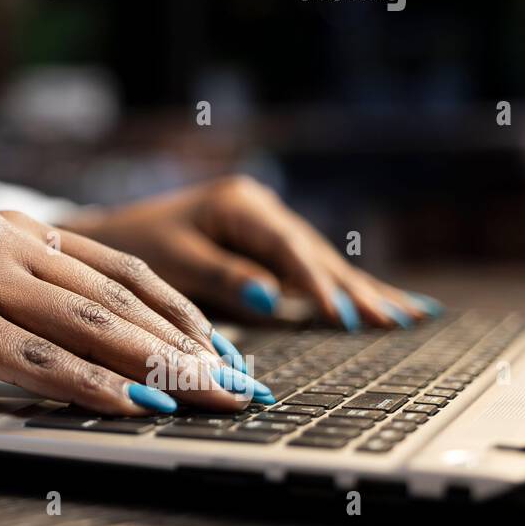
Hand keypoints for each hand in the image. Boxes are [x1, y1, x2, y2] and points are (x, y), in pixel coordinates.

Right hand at [0, 210, 274, 414]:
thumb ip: (27, 296)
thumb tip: (109, 347)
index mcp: (11, 227)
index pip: (118, 267)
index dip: (179, 309)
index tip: (223, 349)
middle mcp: (0, 241)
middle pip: (117, 297)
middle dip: (188, 344)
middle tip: (237, 383)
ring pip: (90, 326)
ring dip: (159, 366)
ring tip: (208, 398)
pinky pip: (41, 361)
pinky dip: (97, 387)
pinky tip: (136, 407)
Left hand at [62, 175, 443, 330]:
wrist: (110, 238)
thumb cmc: (134, 247)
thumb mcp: (173, 261)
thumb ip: (223, 276)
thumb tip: (272, 296)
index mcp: (239, 203)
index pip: (288, 247)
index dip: (318, 284)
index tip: (345, 317)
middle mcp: (260, 207)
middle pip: (315, 253)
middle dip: (356, 289)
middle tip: (396, 322)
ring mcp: (267, 224)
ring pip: (321, 261)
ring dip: (362, 290)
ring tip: (414, 315)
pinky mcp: (267, 245)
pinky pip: (311, 270)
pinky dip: (345, 289)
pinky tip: (390, 303)